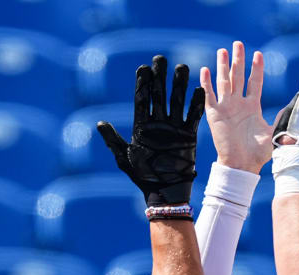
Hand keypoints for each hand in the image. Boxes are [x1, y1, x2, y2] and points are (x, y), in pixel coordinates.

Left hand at [98, 55, 204, 206]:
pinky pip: (193, 117)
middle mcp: (158, 124)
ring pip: (177, 102)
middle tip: (160, 59)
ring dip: (179, 85)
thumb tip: (100, 123)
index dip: (142, 84)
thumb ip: (113, 140)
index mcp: (142, 126)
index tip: (142, 68)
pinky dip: (196, 105)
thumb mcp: (124, 158)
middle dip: (159, 77)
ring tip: (182, 67)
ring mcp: (174, 128)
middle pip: (159, 95)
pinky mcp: (188, 136)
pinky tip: (198, 90)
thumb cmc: (142, 177)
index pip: (141, 100)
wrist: (164, 192)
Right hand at [199, 42, 271, 173]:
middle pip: (237, 77)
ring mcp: (226, 108)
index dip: (256, 68)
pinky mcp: (214, 115)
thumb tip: (296, 107)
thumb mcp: (274, 133)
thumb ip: (282, 119)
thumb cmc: (258, 154)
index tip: (258, 54)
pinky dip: (207, 83)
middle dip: (238, 60)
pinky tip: (205, 69)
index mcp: (252, 107)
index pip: (254, 82)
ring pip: (224, 82)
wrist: (242, 165)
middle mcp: (238, 104)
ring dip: (223, 66)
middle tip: (238, 44)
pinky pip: (209, 96)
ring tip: (223, 50)